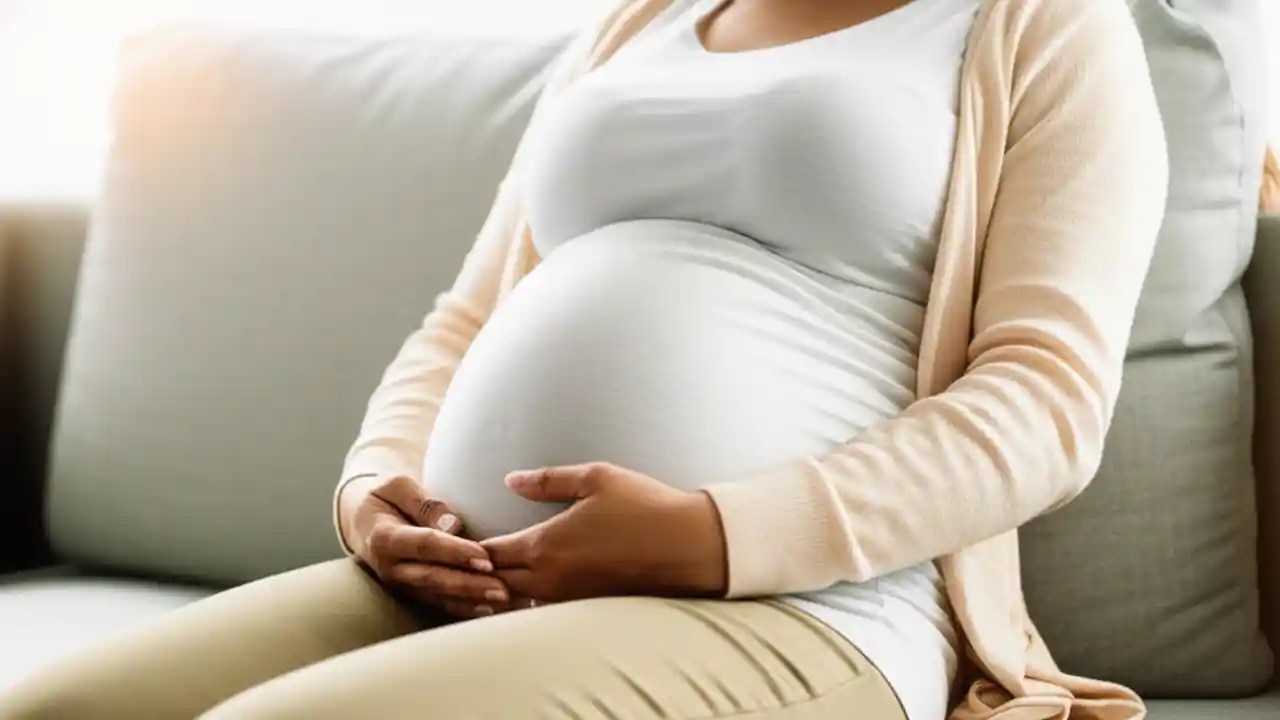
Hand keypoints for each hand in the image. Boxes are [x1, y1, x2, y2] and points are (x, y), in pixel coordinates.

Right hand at [338, 474, 520, 617]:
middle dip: (469, 585)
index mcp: (385, 538)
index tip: (484, 556)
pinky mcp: (413, 594)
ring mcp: (402, 585)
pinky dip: (467, 609)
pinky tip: (493, 611)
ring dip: (473, 601)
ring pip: (440, 597)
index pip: (424, 546)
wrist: (363, 521)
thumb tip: (453, 524)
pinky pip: (441, 604)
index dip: (455, 552)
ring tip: (506, 602)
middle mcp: (391, 568)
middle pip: (434, 578)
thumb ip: (424, 503)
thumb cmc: (385, 497)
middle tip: (503, 588)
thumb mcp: (396, 486)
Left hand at [480, 463, 727, 602]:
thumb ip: (548, 480)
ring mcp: (569, 596)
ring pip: (518, 601)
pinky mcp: (586, 606)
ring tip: (491, 574)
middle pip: (497, 583)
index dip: (473, 547)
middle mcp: (551, 577)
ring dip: (502, 588)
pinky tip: (528, 586)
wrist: (689, 545)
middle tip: (468, 560)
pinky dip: (527, 599)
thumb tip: (511, 480)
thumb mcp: (595, 478)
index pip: (491, 552)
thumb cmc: (644, 506)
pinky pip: (543, 607)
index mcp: (546, 544)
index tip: (463, 537)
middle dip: (481, 572)